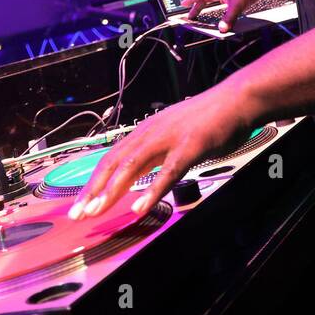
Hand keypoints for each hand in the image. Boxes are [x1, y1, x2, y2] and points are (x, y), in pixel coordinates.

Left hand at [67, 85, 256, 220]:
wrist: (237, 100)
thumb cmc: (208, 119)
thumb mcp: (173, 134)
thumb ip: (155, 153)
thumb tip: (138, 174)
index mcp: (145, 132)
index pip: (110, 158)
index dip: (93, 182)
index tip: (80, 204)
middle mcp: (151, 133)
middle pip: (113, 163)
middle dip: (93, 189)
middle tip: (77, 214)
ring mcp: (169, 138)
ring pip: (133, 166)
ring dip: (112, 190)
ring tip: (97, 211)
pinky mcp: (190, 146)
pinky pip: (168, 172)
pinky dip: (151, 190)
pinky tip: (139, 208)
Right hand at [181, 0, 264, 32]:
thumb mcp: (237, 7)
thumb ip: (228, 19)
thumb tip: (221, 29)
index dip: (190, 0)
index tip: (183, 4)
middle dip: (197, 7)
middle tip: (192, 15)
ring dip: (208, 5)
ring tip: (205, 12)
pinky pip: (224, 0)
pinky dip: (219, 6)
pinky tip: (223, 9)